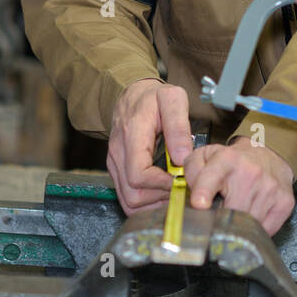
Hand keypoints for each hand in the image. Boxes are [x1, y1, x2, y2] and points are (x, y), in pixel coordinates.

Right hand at [107, 78, 194, 215]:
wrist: (131, 94)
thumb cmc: (154, 97)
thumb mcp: (173, 99)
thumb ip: (178, 126)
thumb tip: (182, 158)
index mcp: (132, 134)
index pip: (138, 175)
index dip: (162, 184)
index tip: (181, 179)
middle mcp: (118, 153)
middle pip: (133, 194)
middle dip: (160, 197)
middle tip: (180, 188)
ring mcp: (114, 164)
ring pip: (129, 201)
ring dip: (154, 203)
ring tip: (173, 190)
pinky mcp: (116, 170)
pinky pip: (127, 198)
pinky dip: (146, 202)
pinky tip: (162, 191)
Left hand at [182, 141, 294, 234]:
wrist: (269, 157)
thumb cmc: (233, 162)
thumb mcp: (206, 156)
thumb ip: (190, 170)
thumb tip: (188, 192)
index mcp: (226, 160)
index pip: (212, 176)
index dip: (204, 191)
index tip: (199, 204)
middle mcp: (250, 173)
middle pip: (230, 211)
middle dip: (219, 220)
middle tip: (216, 218)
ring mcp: (269, 188)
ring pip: (247, 224)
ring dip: (237, 226)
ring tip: (235, 213)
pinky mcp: (284, 202)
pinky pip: (265, 230)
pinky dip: (255, 230)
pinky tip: (251, 217)